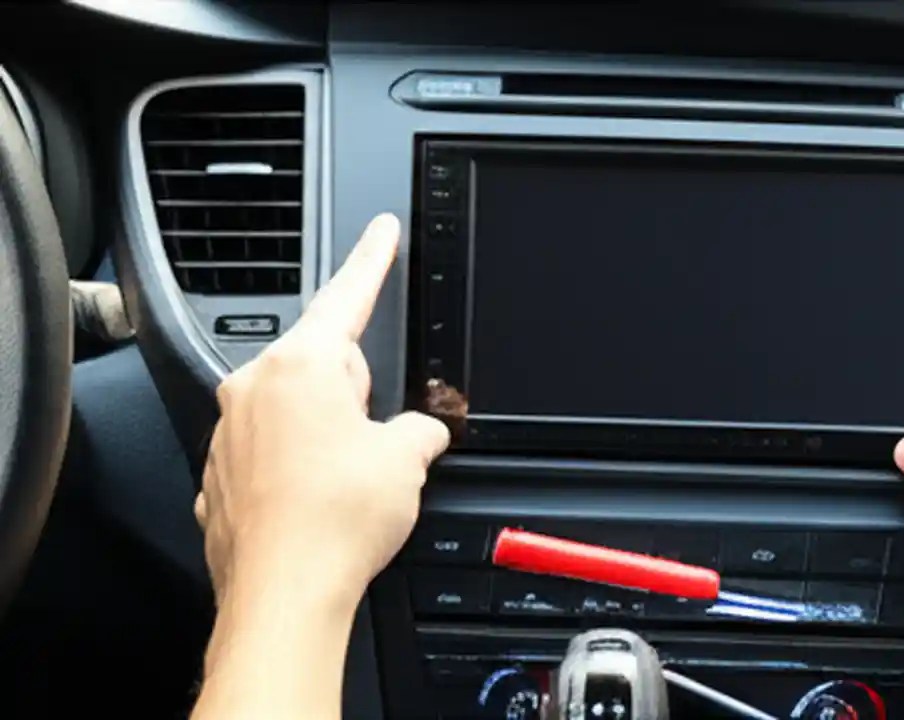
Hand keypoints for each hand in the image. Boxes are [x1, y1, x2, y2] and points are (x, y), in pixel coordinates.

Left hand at [195, 213, 449, 610]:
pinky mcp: (221, 475)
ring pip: (297, 412)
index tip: (381, 232)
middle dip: (359, 393)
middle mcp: (255, 389)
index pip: (346, 296)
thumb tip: (422, 433)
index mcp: (302, 366)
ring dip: (328, 435)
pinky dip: (300, 469)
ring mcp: (230, 433)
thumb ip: (421, 428)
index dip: (373, 259)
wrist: (284, 594)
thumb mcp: (406, 460)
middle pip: (324, 365)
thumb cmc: (335, 522)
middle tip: (382, 439)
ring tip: (352, 483)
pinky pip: (272, 454)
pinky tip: (321, 501)